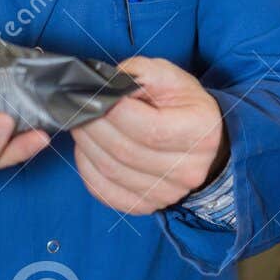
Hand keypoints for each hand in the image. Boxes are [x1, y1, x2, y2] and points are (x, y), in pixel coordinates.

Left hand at [71, 56, 226, 215]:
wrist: (199, 142)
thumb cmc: (182, 106)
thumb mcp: (170, 78)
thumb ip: (140, 73)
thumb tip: (106, 85)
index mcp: (200, 132)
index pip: (150, 129)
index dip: (116, 112)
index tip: (97, 95)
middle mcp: (188, 169)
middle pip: (127, 151)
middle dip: (94, 126)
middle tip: (79, 108)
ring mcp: (167, 193)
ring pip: (112, 171)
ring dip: (87, 145)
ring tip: (81, 125)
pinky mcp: (146, 206)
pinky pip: (106, 192)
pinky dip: (88, 169)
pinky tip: (86, 149)